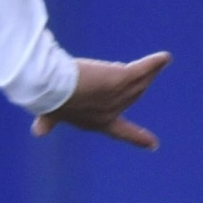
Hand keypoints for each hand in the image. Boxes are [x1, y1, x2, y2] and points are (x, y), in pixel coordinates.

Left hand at [34, 51, 170, 147]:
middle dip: (137, 85)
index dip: (136, 138)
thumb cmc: (45, 98)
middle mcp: (110, 113)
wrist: (48, 87)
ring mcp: (118, 95)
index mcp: (94, 123)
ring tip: (159, 62)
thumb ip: (48, 122)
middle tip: (144, 74)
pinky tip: (164, 57)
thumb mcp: (49, 112)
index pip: (119, 132)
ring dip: (148, 71)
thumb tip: (38, 133)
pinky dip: (153, 64)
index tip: (153, 145)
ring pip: (139, 82)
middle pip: (132, 97)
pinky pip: (141, 69)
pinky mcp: (121, 78)